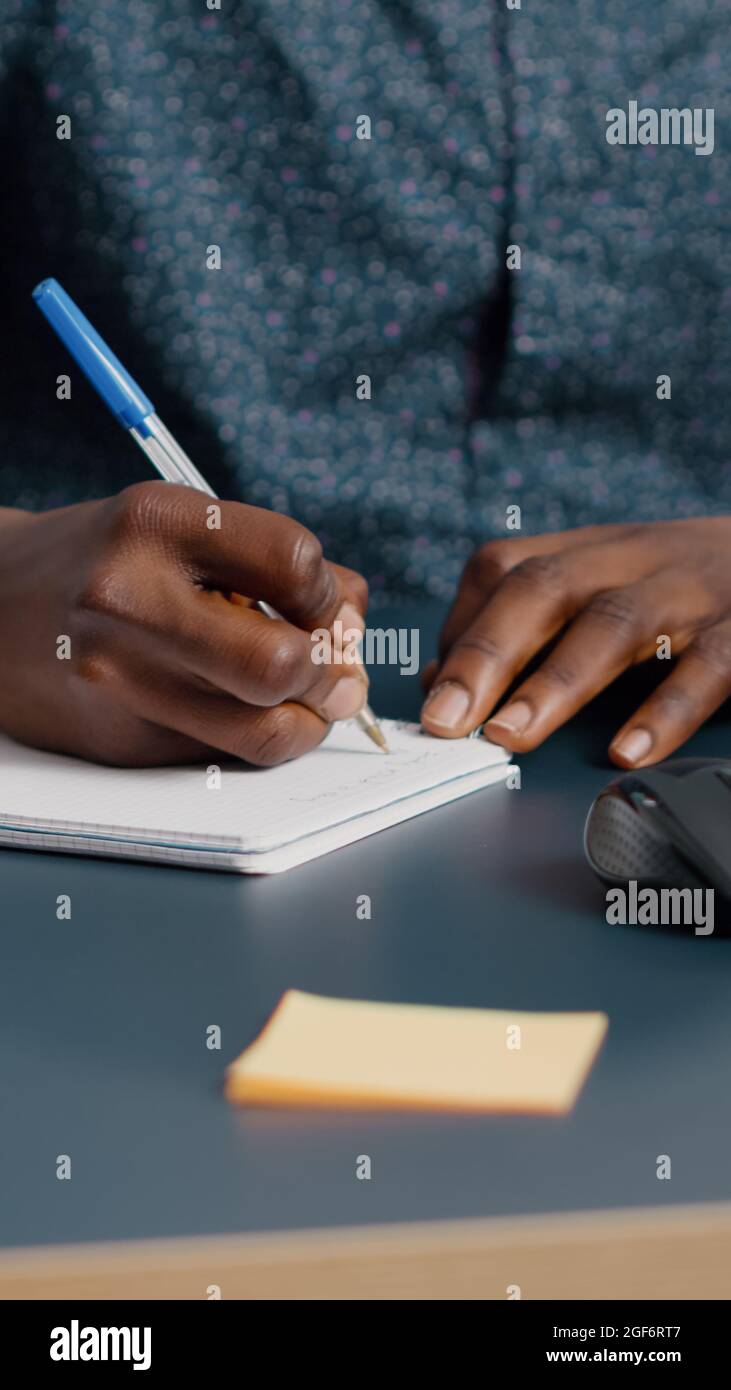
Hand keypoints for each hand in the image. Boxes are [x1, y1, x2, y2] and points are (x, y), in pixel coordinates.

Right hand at [0, 483, 367, 764]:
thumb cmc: (110, 560)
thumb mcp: (184, 526)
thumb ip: (275, 565)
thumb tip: (354, 628)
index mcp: (156, 524)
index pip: (293, 563)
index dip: (328, 593)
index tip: (320, 603)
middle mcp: (130, 600)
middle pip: (280, 663)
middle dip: (329, 672)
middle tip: (331, 671)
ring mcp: (121, 679)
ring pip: (264, 730)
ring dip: (310, 721)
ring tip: (309, 700)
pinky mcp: (122, 739)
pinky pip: (228, 754)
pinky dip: (261, 737)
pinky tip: (252, 711)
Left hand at [421, 518, 730, 765]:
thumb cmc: (676, 586)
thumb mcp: (600, 584)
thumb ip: (525, 626)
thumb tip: (438, 680)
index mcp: (585, 549)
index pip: (501, 569)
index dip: (460, 630)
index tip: (429, 696)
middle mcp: (629, 560)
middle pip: (543, 589)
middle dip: (486, 654)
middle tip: (447, 719)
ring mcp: (688, 592)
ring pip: (613, 624)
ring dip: (554, 683)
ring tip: (512, 735)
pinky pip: (703, 669)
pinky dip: (663, 712)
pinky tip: (626, 751)